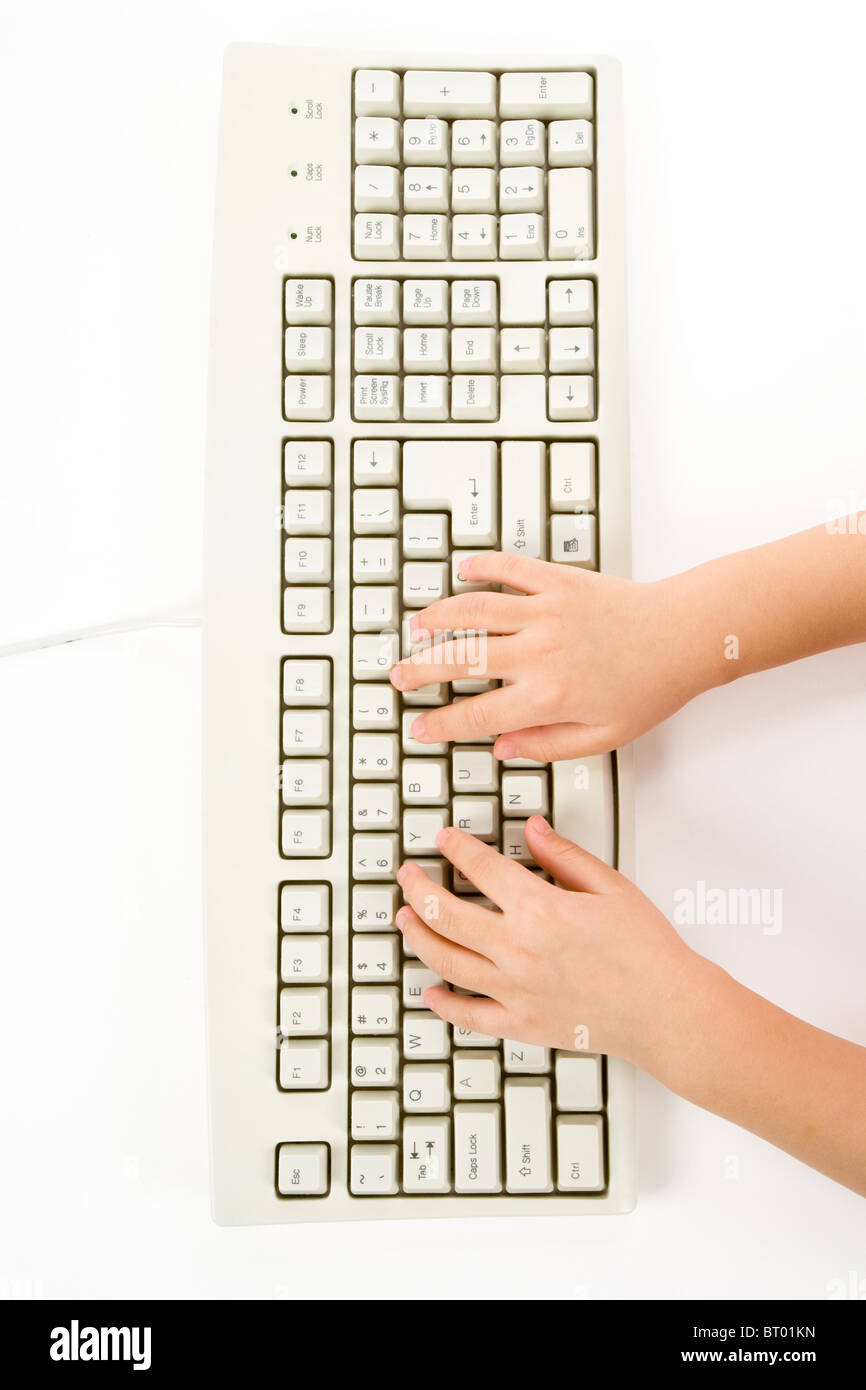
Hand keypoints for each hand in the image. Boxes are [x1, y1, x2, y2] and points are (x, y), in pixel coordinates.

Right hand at [390, 552, 707, 759]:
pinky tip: (462, 571)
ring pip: (474, 611)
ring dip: (438, 617)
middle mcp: (539, 652)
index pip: (477, 715)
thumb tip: (503, 747)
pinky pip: (509, 569)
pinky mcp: (558, 581)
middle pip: (461, 660)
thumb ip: (547, 744)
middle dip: (421, 669)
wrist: (684, 635)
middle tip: (399, 675)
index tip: (420, 727)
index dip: (441, 724)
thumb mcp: (602, 736)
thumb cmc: (650, 686)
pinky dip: (482, 566)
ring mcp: (546, 611)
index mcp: (548, 696)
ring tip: (417, 627)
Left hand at [395, 818, 710, 1067]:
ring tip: (404, 920)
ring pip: (446, 960)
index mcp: (540, 909)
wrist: (668, 1011)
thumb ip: (564, 855)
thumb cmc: (648, 951)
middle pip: (445, 913)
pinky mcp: (522, 1024)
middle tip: (406, 875)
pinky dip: (444, 1004)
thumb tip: (532, 829)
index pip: (479, 868)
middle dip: (417, 888)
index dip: (455, 848)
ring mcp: (515, 990)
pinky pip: (469, 1016)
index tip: (444, 839)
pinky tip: (431, 992)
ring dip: (417, 936)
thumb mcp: (610, 887)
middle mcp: (518, 949)